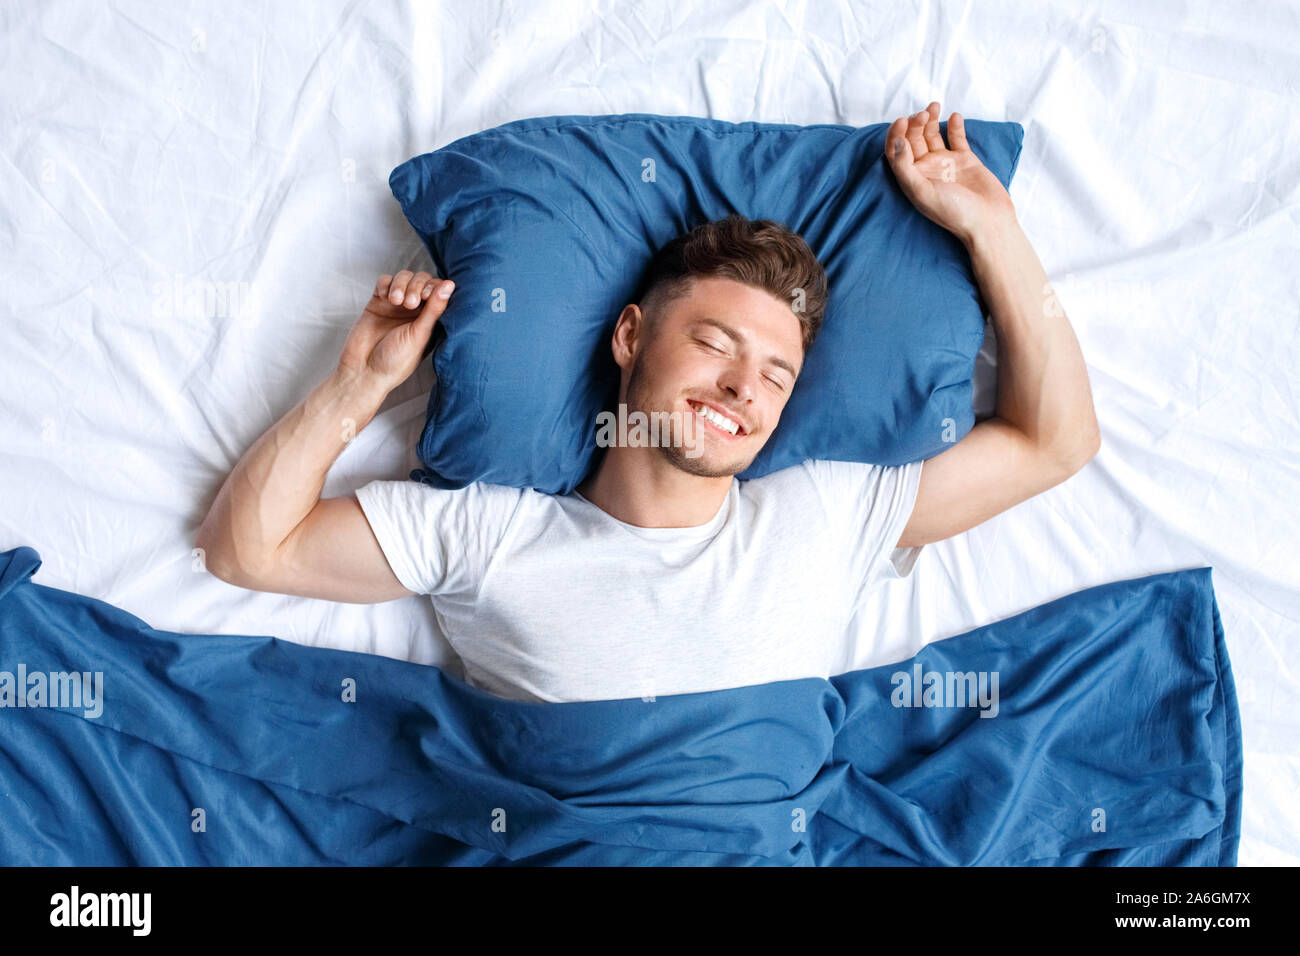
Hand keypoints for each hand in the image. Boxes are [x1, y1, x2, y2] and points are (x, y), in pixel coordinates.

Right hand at [337, 270, 453, 391]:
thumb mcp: (420, 335)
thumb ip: (434, 309)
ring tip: (396, 301)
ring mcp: (396, 304)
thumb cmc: (396, 361)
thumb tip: (450, 285)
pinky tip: (385, 298)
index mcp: (430, 319)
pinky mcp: (378, 301)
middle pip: (422, 280)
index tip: (428, 297)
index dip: (435, 288)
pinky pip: (384, 281)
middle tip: (410, 304)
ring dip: (401, 284)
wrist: (364, 370)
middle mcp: (415, 310)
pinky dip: (386, 284)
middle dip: (417, 286)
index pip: (439, 291)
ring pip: (404, 277)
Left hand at [885, 102, 1016, 244]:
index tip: (903, 120)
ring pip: (932, 135)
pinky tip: (955, 116)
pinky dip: (954, 126)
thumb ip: (905, 167)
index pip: (896, 151)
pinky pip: (956, 138)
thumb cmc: (953, 212)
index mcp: (911, 179)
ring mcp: (945, 163)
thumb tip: (897, 142)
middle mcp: (926, 170)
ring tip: (935, 107)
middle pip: (913, 139)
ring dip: (931, 119)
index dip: (896, 133)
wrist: (988, 221)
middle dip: (915, 123)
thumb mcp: (922, 192)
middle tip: (924, 113)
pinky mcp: (965, 159)